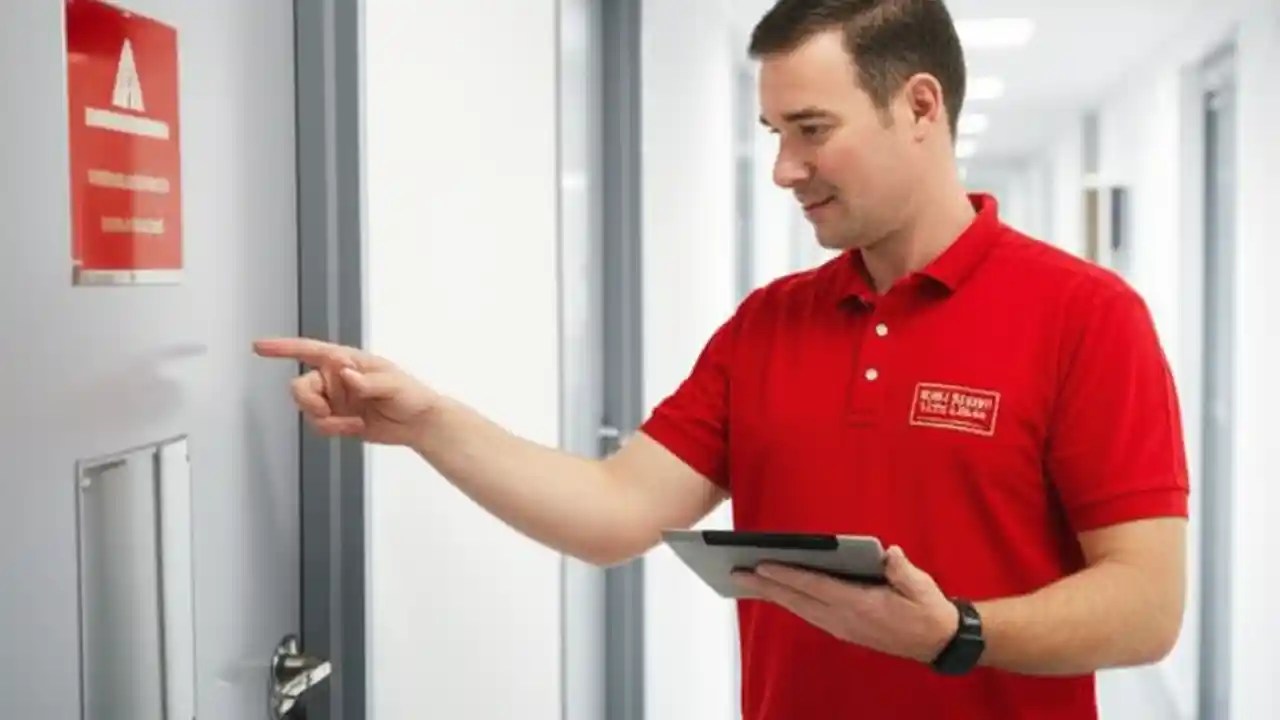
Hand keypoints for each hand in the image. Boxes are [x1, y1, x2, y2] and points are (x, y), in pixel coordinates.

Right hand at [253, 337, 440, 445]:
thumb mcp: (394, 384)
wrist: (418, 424)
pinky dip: (332, 429)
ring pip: (307, 408)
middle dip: (308, 401)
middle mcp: (335, 378)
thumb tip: (345, 374)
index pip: (310, 350)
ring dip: (325, 420)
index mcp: (346, 361)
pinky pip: (318, 425)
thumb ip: (368, 380)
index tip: (259, 346)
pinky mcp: (336, 419)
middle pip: (300, 386)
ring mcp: (334, 399)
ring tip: (352, 423)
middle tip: (326, 411)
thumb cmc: (411, 394)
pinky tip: (354, 427)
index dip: (283, 348)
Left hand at [733, 545, 958, 663]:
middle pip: (797, 600)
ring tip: (747, 581)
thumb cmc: (927, 608)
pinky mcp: (844, 630)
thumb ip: (902, 570)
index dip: (787, 575)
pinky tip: (777, 594)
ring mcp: (842, 627)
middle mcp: (845, 618)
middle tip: (737, 572)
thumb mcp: (921, 586)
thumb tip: (889, 554)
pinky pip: (809, 614)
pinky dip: (789, 602)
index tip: (762, 564)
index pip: (815, 586)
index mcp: (860, 604)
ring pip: (799, 609)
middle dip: (766, 585)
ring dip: (773, 595)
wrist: (937, 641)